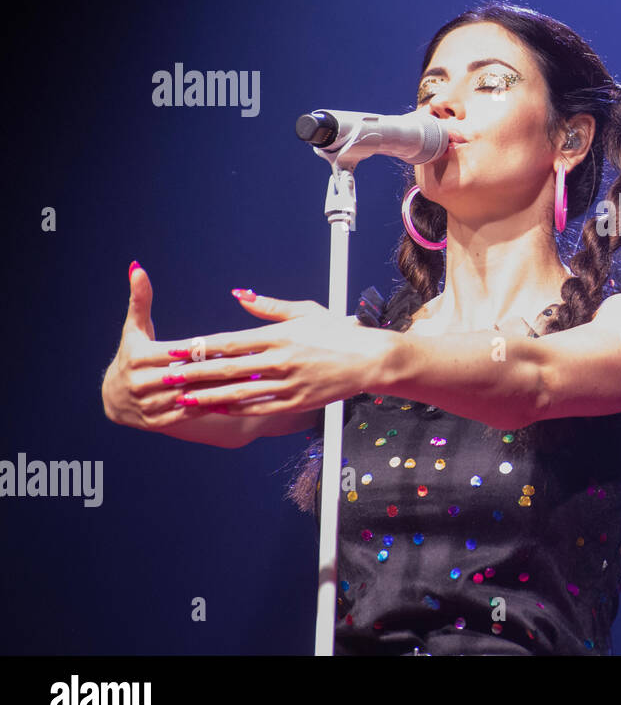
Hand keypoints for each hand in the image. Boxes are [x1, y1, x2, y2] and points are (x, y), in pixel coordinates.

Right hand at [102, 263, 245, 430]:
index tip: (232, 343)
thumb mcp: (134, 329)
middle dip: (218, 369)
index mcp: (137, 358)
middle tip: (250, 363)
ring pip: (190, 395)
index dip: (204, 349)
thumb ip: (140, 299)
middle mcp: (139, 383)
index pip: (177, 352)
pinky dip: (210, 408)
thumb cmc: (132, 354)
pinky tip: (235, 401)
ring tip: (249, 383)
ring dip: (219, 390)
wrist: (113, 397)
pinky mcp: (154, 423)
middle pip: (187, 374)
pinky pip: (187, 415)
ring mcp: (146, 405)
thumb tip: (138, 267)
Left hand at [141, 289, 393, 416]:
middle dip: (195, 375)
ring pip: (240, 392)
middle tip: (167, 378)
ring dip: (209, 397)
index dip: (200, 348)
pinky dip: (237, 409)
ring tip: (184, 400)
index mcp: (279, 336)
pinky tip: (218, 409)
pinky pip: (261, 407)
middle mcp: (280, 360)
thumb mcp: (305, 311)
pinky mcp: (297, 401)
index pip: (230, 342)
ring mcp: (288, 383)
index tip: (177, 350)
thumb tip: (239, 294)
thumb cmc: (338, 331)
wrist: (370, 358)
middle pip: (228, 369)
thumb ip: (269, 306)